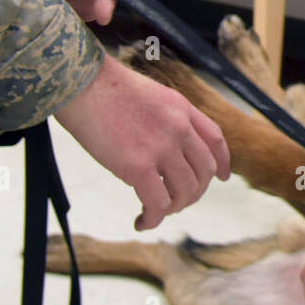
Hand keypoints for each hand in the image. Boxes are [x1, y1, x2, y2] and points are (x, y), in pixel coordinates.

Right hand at [55, 54, 230, 228]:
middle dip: (194, 192)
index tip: (222, 178)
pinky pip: (158, 203)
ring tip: (156, 211)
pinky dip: (153, 218)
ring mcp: (161, 147)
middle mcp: (179, 128)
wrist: (81, 83)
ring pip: (185, 191)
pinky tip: (142, 221)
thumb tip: (164, 149)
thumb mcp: (150, 95)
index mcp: (181, 108)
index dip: (223, 163)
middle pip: (204, 172)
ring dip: (173, 208)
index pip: (215, 140)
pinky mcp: (138, 166)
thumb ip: (165, 118)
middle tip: (175, 202)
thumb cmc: (104, 89)